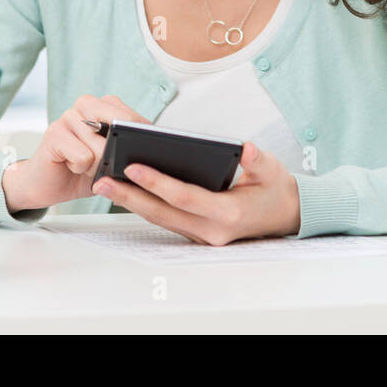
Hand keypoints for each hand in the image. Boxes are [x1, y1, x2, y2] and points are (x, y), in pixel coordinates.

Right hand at [2, 95, 150, 214]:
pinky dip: (81, 169)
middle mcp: (86, 105)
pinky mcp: (54, 133)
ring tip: (85, 167)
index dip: (140, 139)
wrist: (46, 185)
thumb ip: (128, 150)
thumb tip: (151, 154)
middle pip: (119, 126)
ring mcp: (68, 117)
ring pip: (101, 146)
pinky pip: (83, 157)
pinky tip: (71, 166)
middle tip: (106, 165)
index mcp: (103, 105)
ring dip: (97, 166)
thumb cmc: (82, 170)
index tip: (142, 153)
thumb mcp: (112, 159)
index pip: (132, 117)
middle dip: (118, 152)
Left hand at [92, 141, 301, 244]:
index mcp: (228, 214)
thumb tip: (246, 149)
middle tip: (101, 182)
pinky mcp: (197, 235)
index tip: (132, 167)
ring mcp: (202, 237)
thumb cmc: (275, 189)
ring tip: (105, 185)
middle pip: (162, 213)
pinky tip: (127, 192)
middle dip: (129, 198)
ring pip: (160, 219)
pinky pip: (166, 220)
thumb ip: (258, 161)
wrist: (285, 215)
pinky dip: (146, 206)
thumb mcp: (272, 170)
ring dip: (132, 204)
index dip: (157, 183)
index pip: (184, 197)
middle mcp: (211, 231)